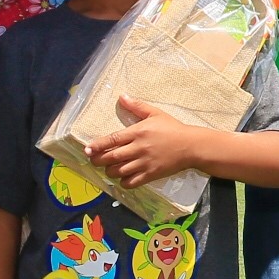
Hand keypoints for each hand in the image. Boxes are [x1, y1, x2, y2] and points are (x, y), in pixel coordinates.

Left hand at [87, 96, 211, 187]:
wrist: (191, 146)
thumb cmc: (172, 128)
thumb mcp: (155, 113)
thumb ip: (137, 106)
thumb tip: (121, 96)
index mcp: (138, 132)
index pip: (112, 140)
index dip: (97, 146)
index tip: (87, 149)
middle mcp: (138, 148)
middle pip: (111, 157)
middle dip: (98, 160)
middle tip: (93, 160)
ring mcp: (144, 163)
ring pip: (119, 171)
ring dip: (110, 172)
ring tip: (109, 169)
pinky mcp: (151, 175)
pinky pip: (131, 182)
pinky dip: (123, 182)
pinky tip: (123, 178)